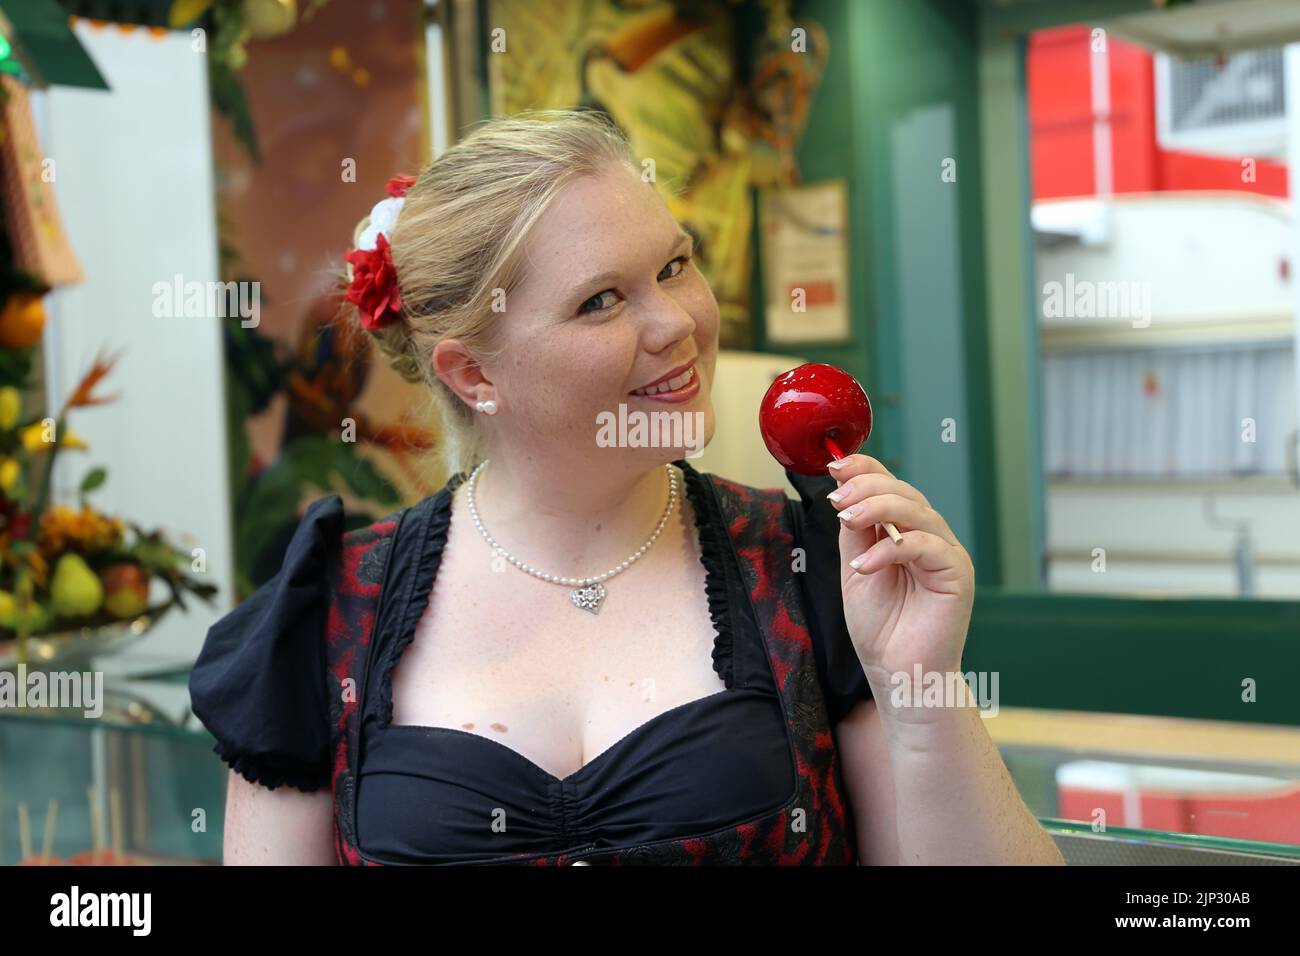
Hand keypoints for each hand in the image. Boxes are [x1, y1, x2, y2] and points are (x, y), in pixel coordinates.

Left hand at [823, 454, 974, 682]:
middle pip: (904, 493)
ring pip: (917, 511)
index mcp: (906, 533)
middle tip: (837, 497)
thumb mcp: (855, 570)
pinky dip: (892, 550)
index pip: (890, 488)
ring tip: (847, 518)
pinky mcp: (957, 574)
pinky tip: (866, 565)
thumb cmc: (880, 628)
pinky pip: (928, 546)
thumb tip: (844, 493)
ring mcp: (946, 553)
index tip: (835, 465)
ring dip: (877, 508)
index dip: (866, 469)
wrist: (898, 673)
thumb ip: (855, 534)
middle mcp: (930, 537)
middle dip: (867, 487)